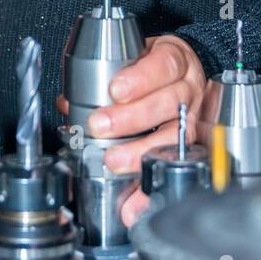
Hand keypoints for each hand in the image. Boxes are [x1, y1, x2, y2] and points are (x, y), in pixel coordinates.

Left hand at [57, 35, 205, 227]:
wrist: (183, 74)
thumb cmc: (152, 67)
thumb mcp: (134, 57)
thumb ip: (102, 75)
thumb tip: (68, 103)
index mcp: (174, 60)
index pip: (164, 65)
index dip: (141, 78)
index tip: (115, 89)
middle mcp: (188, 89)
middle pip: (168, 102)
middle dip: (132, 117)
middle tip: (101, 126)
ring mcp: (192, 119)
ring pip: (175, 136)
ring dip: (141, 151)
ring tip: (114, 161)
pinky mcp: (189, 146)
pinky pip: (173, 167)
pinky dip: (152, 186)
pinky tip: (135, 202)